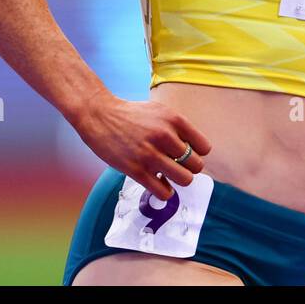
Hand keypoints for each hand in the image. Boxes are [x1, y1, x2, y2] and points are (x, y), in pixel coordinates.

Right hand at [74, 94, 211, 200]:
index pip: (204, 148)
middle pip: (196, 165)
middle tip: (177, 165)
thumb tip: (196, 152)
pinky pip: (163, 191)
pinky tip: (158, 183)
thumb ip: (179, 129)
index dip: (197, 153)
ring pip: (184, 180)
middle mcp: (164, 136)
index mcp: (174, 120)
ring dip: (179, 180)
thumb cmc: (132, 115)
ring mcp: (150, 154)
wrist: (100, 116)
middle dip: (189, 168)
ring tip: (169, 174)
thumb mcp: (160, 112)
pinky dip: (165, 191)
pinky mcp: (136, 170)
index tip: (185, 153)